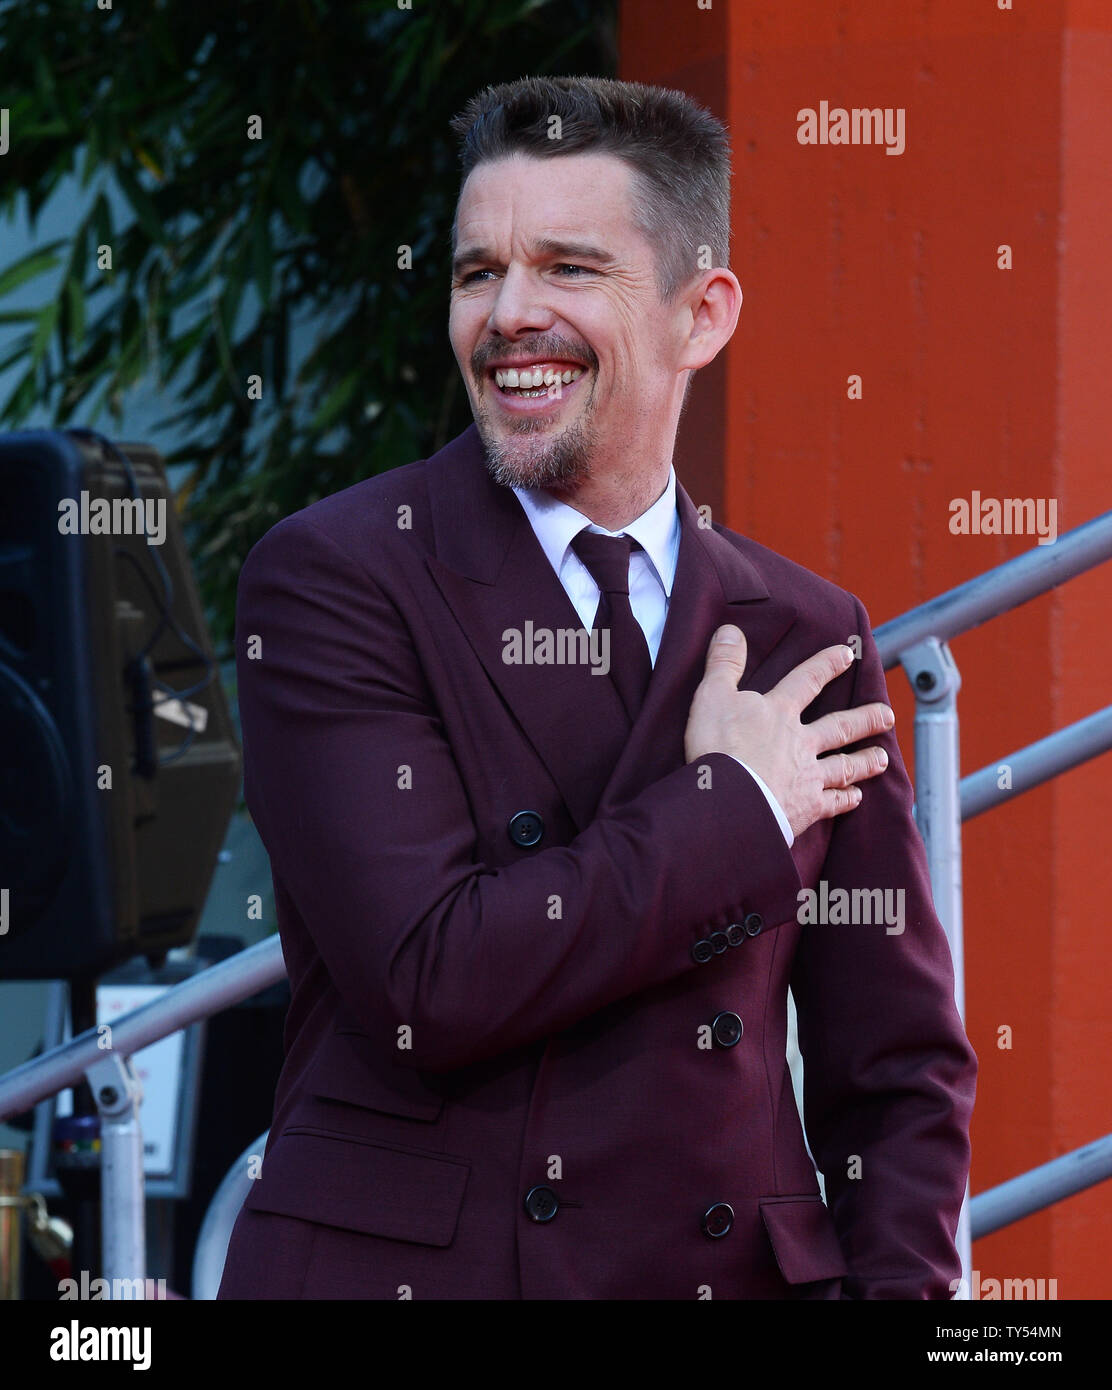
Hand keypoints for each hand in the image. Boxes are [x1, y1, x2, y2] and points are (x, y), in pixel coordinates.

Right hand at [684, 625, 893, 837]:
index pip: (807, 680)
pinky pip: (833, 803)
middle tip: (888, 715)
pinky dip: (846, 800)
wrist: (730, 800)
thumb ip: (723, 663)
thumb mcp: (712, 696)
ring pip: (844, 766)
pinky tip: (856, 798)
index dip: (826, 665)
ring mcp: (808, 777)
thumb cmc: (718, 746)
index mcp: (779, 712)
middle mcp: (801, 742)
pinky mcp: (806, 808)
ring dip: (864, 761)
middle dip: (865, 719)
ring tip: (882, 757)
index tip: (847, 654)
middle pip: (839, 727)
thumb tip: (730, 631)